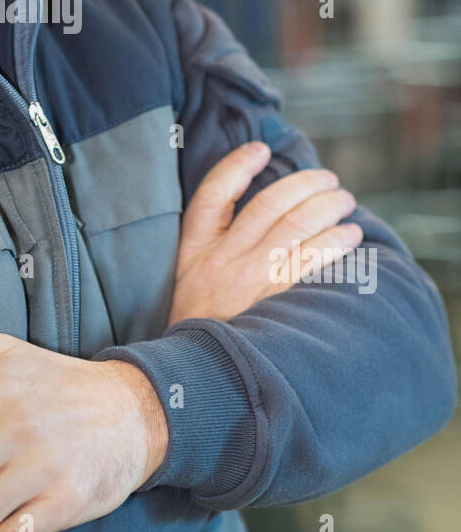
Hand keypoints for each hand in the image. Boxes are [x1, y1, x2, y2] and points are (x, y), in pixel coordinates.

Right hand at [169, 141, 362, 325]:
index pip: (213, 194)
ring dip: (325, 207)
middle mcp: (219, 260)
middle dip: (302, 185)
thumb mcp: (183, 286)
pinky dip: (334, 242)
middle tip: (326, 180)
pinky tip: (349, 236)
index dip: (237, 167)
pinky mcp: (273, 303)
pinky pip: (312, 261)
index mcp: (192, 251)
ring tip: (344, 201)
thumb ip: (207, 254)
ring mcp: (247, 281)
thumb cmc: (193, 331)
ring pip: (294, 227)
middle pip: (267, 205)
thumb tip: (251, 219)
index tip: (259, 149)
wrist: (190, 381)